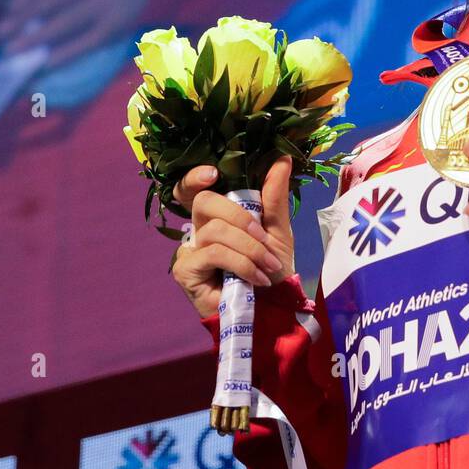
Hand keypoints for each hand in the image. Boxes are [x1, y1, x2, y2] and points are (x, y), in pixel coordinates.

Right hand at [171, 156, 295, 319]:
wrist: (272, 309)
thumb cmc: (271, 269)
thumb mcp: (277, 229)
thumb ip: (274, 195)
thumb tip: (282, 158)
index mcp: (218, 214)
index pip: (195, 187)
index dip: (194, 177)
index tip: (212, 173)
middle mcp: (199, 228)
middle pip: (204, 201)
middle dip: (239, 216)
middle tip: (263, 235)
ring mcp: (189, 249)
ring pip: (215, 231)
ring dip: (248, 247)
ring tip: (267, 265)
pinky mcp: (186, 271)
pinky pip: (213, 253)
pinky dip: (241, 263)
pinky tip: (256, 277)